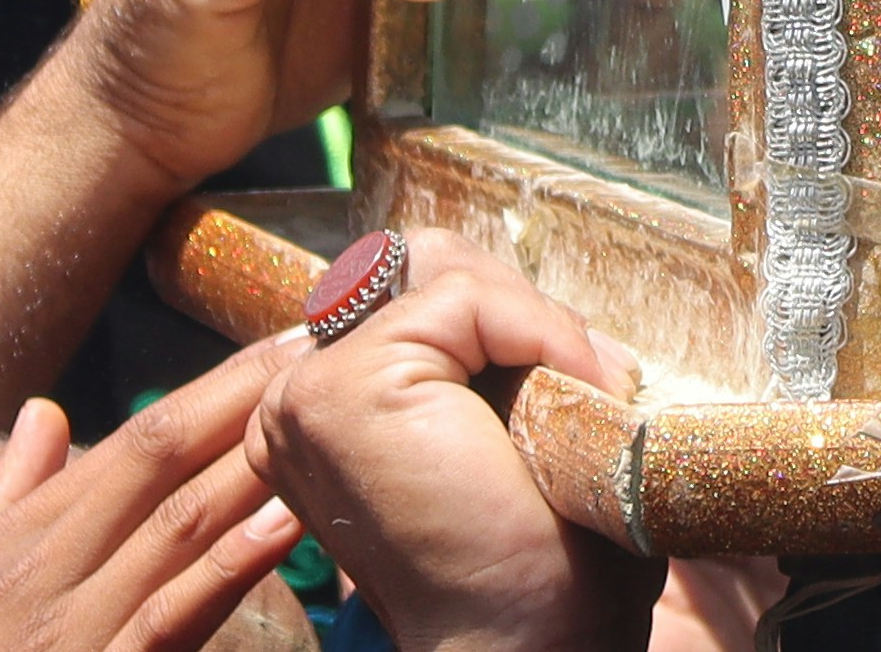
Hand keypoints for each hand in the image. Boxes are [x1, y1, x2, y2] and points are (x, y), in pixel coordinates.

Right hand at [0, 351, 300, 651]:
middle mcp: (50, 569)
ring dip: (255, 463)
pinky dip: (225, 570)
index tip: (288, 340)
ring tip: (323, 409)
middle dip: (250, 396)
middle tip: (332, 340)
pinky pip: (170, 620)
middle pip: (164, 462)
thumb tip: (45, 411)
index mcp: (21, 537)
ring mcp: (75, 630)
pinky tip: (281, 527)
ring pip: (177, 528)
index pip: (137, 441)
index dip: (217, 387)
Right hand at [251, 256, 663, 651]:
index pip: (419, 287)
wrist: (528, 642)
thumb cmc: (536, 558)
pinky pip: (464, 297)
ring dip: (536, 324)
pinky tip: (568, 398)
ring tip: (578, 398)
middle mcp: (297, 396)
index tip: (573, 388)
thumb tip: (511, 283)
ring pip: (448, 273)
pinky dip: (541, 331)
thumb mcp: (510, 419)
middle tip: (582, 388)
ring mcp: (307, 393)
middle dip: (522, 310)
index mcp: (331, 405)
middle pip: (427, 265)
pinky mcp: (343, 391)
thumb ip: (486, 345)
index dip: (511, 317)